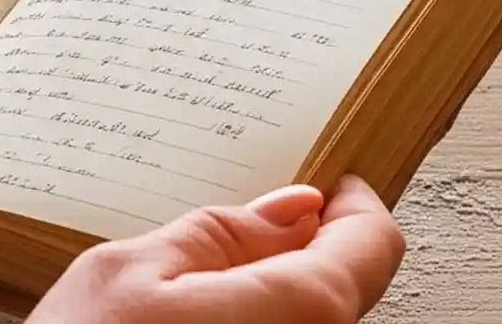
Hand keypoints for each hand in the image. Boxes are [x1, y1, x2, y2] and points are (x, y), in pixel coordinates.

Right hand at [25, 175, 404, 323]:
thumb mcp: (130, 271)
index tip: (326, 190)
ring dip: (267, 301)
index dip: (350, 206)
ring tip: (189, 298)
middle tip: (231, 242)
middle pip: (339, 290)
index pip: (371, 245)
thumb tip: (292, 210)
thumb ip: (220, 235)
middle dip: (296, 256)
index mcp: (295, 315)